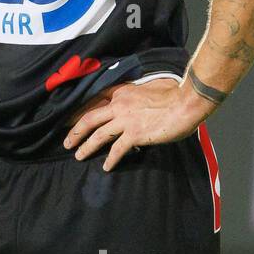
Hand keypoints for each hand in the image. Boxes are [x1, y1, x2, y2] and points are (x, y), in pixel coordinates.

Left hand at [62, 80, 209, 170]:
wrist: (185, 103)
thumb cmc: (173, 94)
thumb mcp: (148, 87)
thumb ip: (136, 95)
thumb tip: (135, 102)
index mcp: (122, 92)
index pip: (94, 100)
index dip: (80, 111)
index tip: (69, 119)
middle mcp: (119, 105)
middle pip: (89, 119)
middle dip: (75, 131)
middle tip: (67, 142)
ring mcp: (125, 120)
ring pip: (98, 135)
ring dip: (86, 146)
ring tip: (79, 156)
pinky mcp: (135, 134)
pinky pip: (117, 149)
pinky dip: (110, 159)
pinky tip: (106, 167)